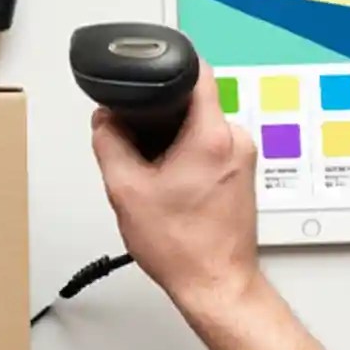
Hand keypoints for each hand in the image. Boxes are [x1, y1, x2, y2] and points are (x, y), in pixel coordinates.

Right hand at [90, 61, 260, 311]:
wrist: (216, 284)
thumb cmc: (184, 248)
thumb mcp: (125, 190)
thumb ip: (109, 143)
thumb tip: (105, 121)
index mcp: (212, 136)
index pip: (198, 72)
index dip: (171, 65)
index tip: (152, 70)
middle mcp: (237, 141)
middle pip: (195, 103)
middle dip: (163, 118)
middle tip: (143, 149)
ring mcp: (245, 158)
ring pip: (201, 128)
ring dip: (176, 142)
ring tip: (159, 177)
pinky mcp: (244, 175)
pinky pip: (212, 148)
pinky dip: (190, 159)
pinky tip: (175, 189)